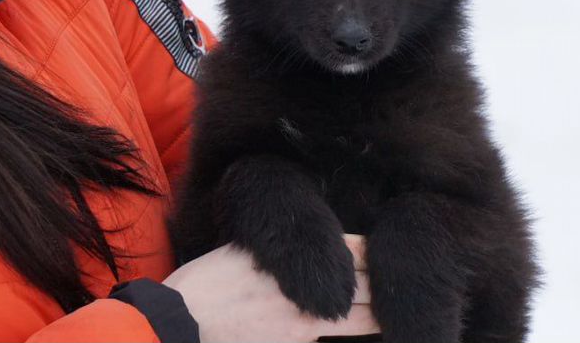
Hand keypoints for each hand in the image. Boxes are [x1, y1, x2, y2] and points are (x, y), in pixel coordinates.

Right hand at [163, 234, 378, 342]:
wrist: (184, 319)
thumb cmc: (209, 281)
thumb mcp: (249, 250)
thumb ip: (285, 251)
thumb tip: (312, 246)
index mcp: (298, 257)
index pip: (357, 250)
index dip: (373, 253)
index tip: (383, 253)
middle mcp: (309, 290)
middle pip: (368, 285)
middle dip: (383, 284)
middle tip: (395, 283)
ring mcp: (306, 324)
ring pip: (363, 318)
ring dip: (376, 312)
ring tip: (388, 308)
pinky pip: (335, 339)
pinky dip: (351, 330)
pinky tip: (361, 327)